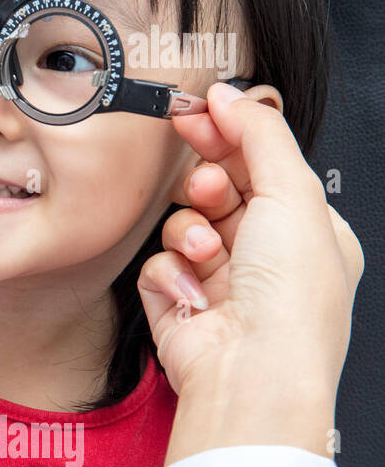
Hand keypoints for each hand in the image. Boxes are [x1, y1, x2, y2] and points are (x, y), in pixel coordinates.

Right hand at [138, 83, 363, 463]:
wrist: (251, 371)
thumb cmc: (291, 301)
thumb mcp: (293, 195)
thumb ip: (259, 134)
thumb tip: (232, 94)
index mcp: (307, 230)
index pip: (262, 164)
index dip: (228, 135)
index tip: (198, 113)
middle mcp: (266, 255)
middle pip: (217, 187)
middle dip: (208, 183)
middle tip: (208, 185)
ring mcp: (220, 279)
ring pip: (183, 222)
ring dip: (190, 230)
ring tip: (207, 251)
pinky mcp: (178, 300)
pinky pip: (158, 263)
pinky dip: (172, 272)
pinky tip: (195, 290)